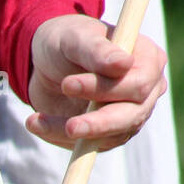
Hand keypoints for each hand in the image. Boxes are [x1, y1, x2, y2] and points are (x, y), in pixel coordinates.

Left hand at [26, 14, 167, 150]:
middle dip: (97, 123)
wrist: (46, 61)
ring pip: (108, 137)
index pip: (138, 85)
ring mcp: (128, 116)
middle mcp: (146, 92)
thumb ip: (97, 50)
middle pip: (131, 117)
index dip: (106, 89)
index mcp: (149, 60)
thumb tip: (123, 64)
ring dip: (69, 131)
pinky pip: (87, 145)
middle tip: (69, 126)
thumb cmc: (67, 40)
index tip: (68, 84)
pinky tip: (36, 123)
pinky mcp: (106, 135)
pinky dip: (58, 136)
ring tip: (34, 121)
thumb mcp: (76, 38)